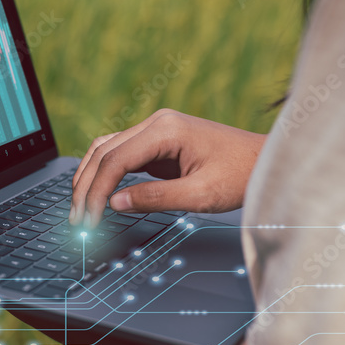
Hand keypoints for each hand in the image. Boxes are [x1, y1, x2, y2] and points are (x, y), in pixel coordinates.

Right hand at [69, 109, 265, 227]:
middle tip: (77, 219)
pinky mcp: (157, 141)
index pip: (114, 161)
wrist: (267, 161)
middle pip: (103, 153)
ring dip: (89, 177)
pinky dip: (104, 172)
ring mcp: (154, 130)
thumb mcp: (201, 194)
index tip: (89, 220)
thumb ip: (156, 199)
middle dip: (85, 187)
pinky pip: (120, 153)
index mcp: (165, 130)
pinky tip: (97, 192)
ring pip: (105, 150)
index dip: (96, 193)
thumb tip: (114, 204)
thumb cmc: (242, 175)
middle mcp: (155, 123)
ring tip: (80, 207)